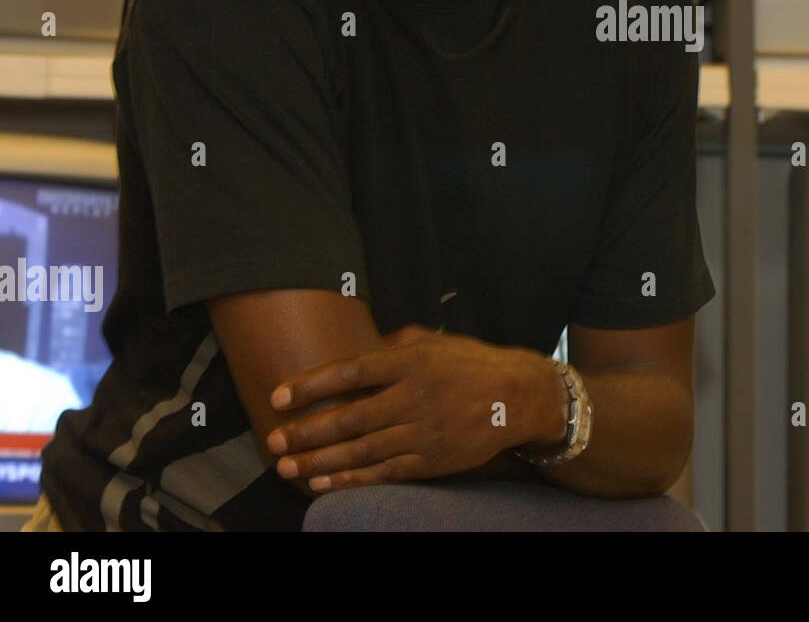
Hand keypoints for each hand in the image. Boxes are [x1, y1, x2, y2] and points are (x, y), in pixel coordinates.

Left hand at [264, 324, 553, 491]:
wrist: (518, 397)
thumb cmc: (472, 364)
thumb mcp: (435, 341)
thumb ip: (395, 345)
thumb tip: (359, 350)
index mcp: (412, 361)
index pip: (352, 372)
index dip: (312, 385)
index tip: (279, 397)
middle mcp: (414, 397)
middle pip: (350, 417)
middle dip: (306, 431)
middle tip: (274, 440)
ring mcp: (423, 432)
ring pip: (361, 450)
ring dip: (319, 460)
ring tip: (287, 467)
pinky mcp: (431, 460)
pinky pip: (382, 473)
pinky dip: (350, 479)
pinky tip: (323, 482)